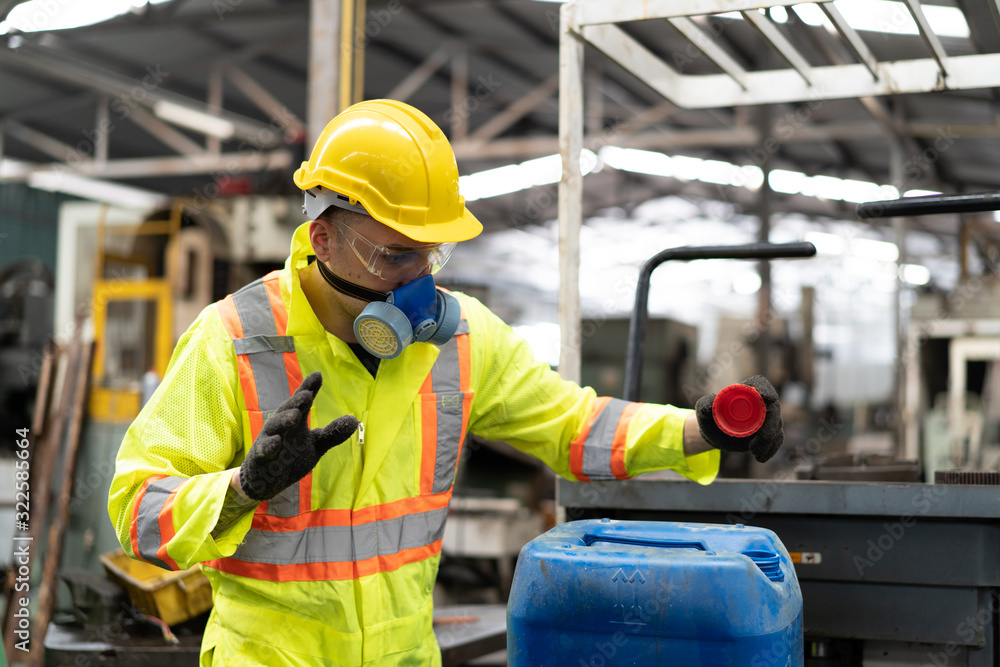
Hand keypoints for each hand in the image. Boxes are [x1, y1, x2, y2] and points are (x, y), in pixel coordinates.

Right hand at [239, 371, 357, 500]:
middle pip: (287, 410)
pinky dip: (269, 446)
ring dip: (284, 420)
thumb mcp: (315, 445)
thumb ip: (332, 433)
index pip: (302, 402)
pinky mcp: (259, 457)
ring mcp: (268, 440)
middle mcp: (281, 427)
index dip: (308, 388)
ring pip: (274, 427)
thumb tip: (355, 420)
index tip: (318, 375)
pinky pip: (263, 450)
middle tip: (307, 395)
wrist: (266, 481)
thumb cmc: (290, 457)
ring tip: (295, 416)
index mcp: (295, 420)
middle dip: (296, 402)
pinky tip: (276, 442)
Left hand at [695, 375, 782, 462]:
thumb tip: (708, 406)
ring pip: (776, 427)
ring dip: (769, 441)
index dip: (766, 389)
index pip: (760, 384)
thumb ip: (704, 405)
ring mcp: (767, 418)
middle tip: (762, 438)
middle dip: (771, 424)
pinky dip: (770, 449)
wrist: (714, 434)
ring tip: (754, 451)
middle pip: (773, 409)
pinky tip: (760, 457)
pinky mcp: (769, 432)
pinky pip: (776, 440)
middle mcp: (760, 402)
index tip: (767, 398)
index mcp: (745, 390)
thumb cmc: (709, 416)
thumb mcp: (703, 409)